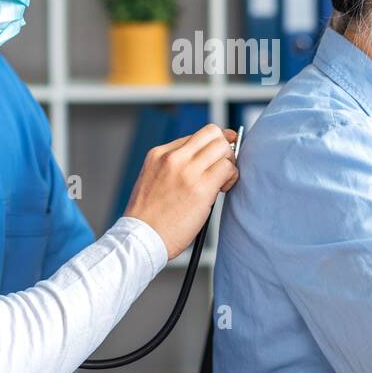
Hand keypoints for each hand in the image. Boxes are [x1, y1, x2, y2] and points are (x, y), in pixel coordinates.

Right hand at [123, 124, 238, 258]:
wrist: (139, 239)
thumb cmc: (148, 219)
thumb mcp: (153, 181)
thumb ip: (173, 168)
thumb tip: (203, 163)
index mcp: (158, 154)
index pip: (195, 136)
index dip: (210, 146)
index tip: (218, 155)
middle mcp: (173, 157)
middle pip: (212, 133)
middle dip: (224, 147)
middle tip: (224, 167)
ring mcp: (186, 170)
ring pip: (222, 147)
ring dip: (230, 163)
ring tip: (223, 182)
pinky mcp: (200, 187)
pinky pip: (227, 168)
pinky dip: (232, 177)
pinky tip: (224, 190)